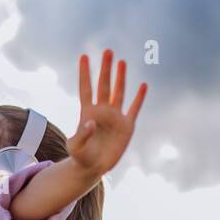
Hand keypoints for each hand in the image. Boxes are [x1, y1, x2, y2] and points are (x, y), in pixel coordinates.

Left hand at [64, 50, 146, 178]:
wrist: (93, 168)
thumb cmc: (81, 157)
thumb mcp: (76, 148)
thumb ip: (81, 135)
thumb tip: (91, 122)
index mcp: (87, 113)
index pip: (86, 88)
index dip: (85, 73)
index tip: (84, 57)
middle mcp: (102, 111)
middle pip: (104, 85)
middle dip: (106, 69)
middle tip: (108, 51)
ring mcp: (115, 117)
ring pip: (119, 93)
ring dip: (120, 78)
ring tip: (122, 62)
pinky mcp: (126, 126)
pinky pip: (134, 109)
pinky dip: (139, 98)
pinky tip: (143, 85)